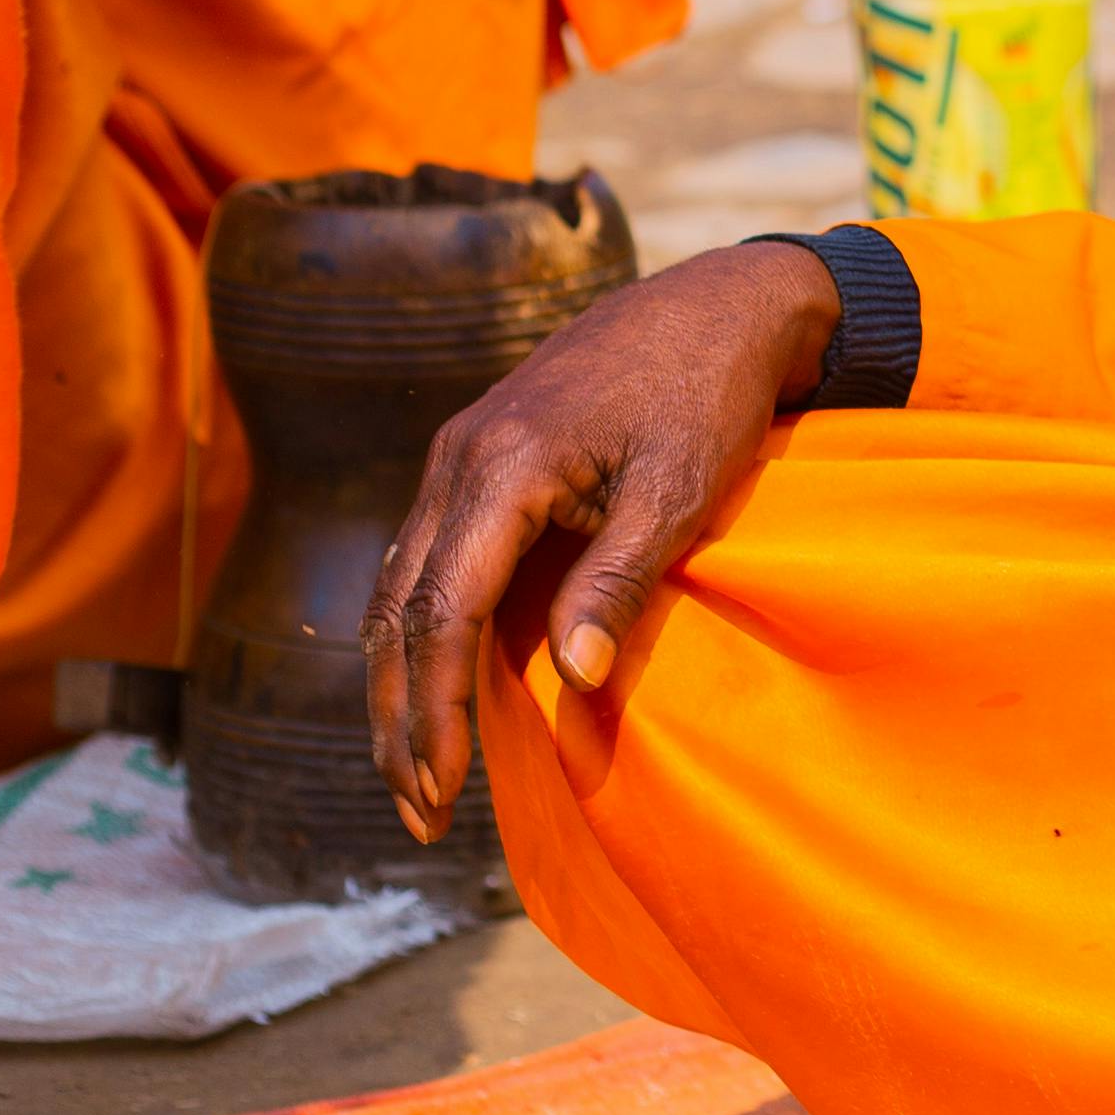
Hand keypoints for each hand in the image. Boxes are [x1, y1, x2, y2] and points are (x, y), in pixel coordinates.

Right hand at [358, 239, 835, 841]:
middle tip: (419, 812)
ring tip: (418, 771)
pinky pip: (423, 558)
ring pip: (398, 589)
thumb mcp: (680, 488)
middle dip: (399, 719)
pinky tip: (433, 684)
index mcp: (500, 466)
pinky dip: (418, 631)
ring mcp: (456, 453)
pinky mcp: (473, 456)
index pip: (441, 612)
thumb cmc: (709, 393)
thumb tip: (574, 680)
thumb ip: (620, 579)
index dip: (435, 709)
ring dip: (400, 684)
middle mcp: (456, 458)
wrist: (717, 301)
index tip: (443, 789)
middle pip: (398, 611)